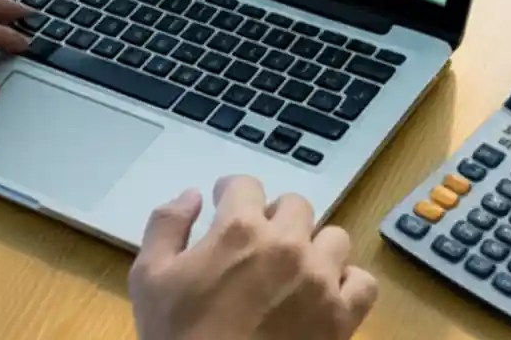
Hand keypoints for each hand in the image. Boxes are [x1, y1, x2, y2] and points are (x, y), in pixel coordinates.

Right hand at [129, 176, 378, 339]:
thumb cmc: (179, 336)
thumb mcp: (148, 278)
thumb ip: (166, 225)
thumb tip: (192, 196)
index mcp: (239, 229)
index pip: (246, 185)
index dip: (231, 193)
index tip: (225, 205)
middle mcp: (286, 244)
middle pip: (295, 205)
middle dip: (275, 216)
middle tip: (259, 241)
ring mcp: (320, 280)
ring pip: (334, 238)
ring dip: (314, 246)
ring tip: (295, 267)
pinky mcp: (342, 315)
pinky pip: (363, 282)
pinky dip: (347, 284)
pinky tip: (326, 293)